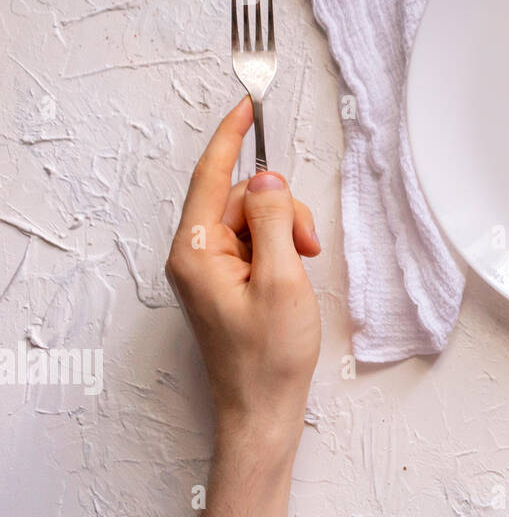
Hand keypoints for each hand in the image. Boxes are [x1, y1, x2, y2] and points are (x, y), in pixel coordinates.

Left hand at [165, 97, 321, 516]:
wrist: (263, 407)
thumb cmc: (269, 355)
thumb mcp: (281, 278)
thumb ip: (270, 221)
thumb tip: (264, 178)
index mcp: (196, 252)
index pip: (210, 178)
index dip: (230, 140)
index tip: (244, 109)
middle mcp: (195, 256)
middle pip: (240, 198)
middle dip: (279, 209)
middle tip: (304, 247)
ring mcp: (209, 269)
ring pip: (252, 217)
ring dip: (283, 231)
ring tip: (300, 267)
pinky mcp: (225, 281)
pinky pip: (253, 241)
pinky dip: (278, 247)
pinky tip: (292, 272)